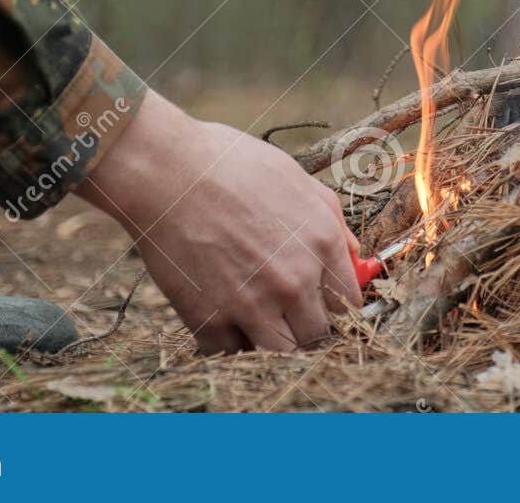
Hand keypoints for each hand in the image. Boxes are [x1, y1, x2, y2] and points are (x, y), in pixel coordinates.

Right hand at [78, 91, 362, 352]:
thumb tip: (354, 253)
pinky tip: (223, 314)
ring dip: (272, 342)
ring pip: (280, 354)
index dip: (338, 308)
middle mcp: (294, 280)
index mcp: (321, 243)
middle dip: (308, 331)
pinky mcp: (209, 318)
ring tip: (257, 320)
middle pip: (319, 337)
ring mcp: (252, 303)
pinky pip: (230, 351)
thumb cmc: (231, 164)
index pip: (351, 305)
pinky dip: (228, 340)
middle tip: (290, 319)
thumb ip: (331, 220)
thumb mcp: (296, 179)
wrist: (165, 170)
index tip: (324, 307)